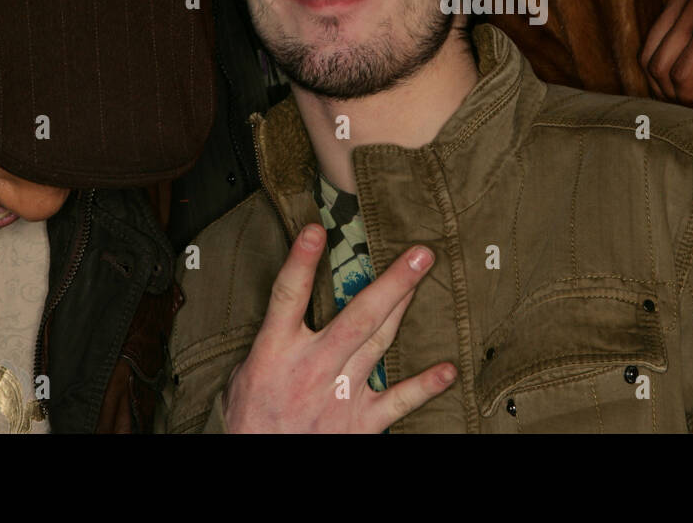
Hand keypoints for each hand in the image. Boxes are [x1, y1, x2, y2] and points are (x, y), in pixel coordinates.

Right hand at [222, 223, 455, 432]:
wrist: (260, 464)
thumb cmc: (252, 418)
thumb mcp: (246, 375)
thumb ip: (273, 340)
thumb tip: (292, 306)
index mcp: (275, 352)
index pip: (287, 297)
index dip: (301, 262)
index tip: (316, 229)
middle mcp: (312, 367)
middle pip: (357, 316)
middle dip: (391, 282)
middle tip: (419, 254)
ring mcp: (339, 393)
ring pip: (379, 341)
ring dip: (404, 307)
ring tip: (424, 275)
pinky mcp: (359, 422)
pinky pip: (398, 401)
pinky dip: (424, 386)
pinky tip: (446, 370)